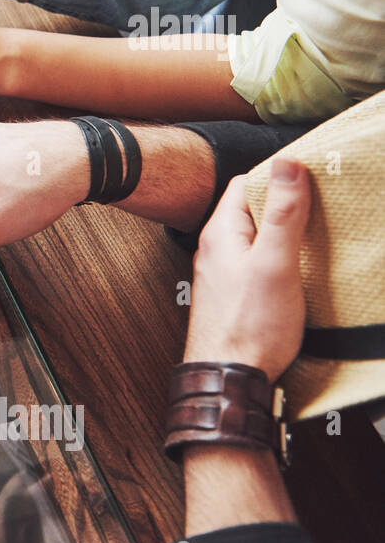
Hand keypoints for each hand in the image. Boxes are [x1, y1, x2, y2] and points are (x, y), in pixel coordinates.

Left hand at [183, 159, 310, 380]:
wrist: (229, 378)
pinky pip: (261, 263)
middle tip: (323, 207)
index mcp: (221, 233)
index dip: (279, 177)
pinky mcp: (238, 294)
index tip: (312, 178)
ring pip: (259, 238)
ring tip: (317, 236)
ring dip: (287, 235)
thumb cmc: (248, 326)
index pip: (247, 184)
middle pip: (254, 211)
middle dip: (287, 205)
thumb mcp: (274, 263)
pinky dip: (282, 259)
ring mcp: (226, 272)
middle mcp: (218, 249)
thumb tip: (287, 165)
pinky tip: (302, 270)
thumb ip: (282, 214)